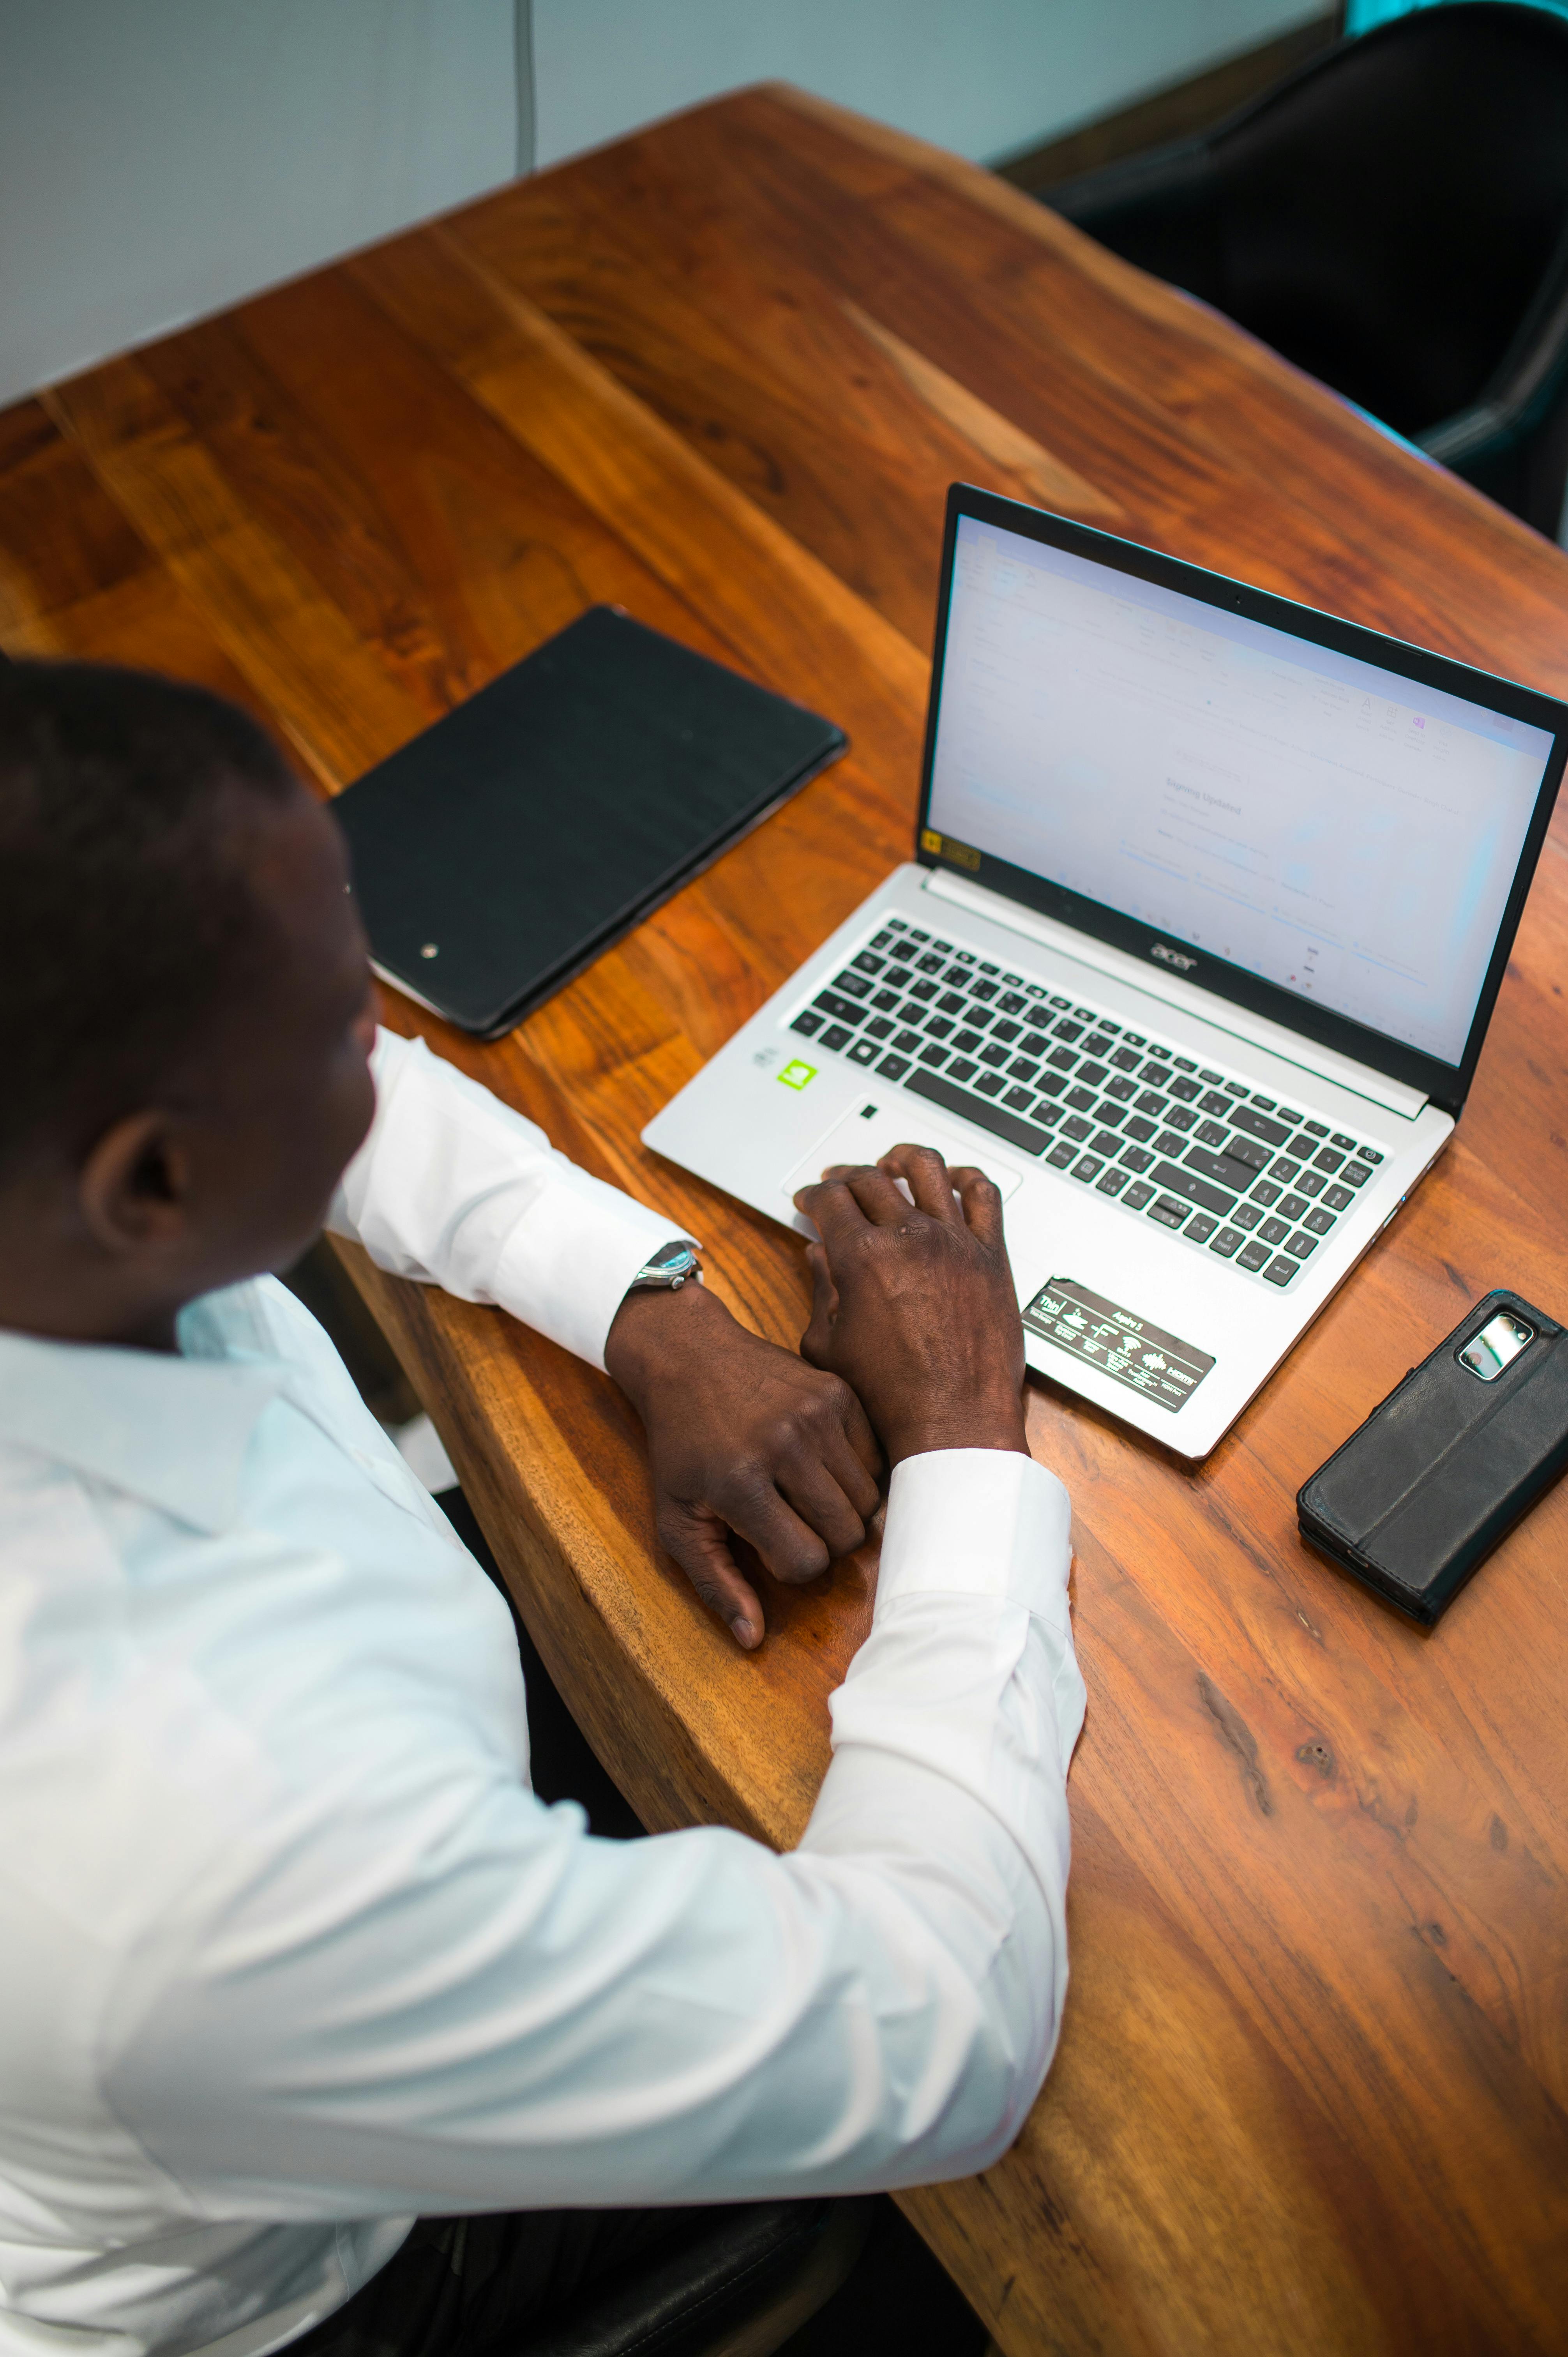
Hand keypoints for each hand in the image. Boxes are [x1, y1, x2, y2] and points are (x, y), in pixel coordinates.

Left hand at [605, 1281, 881, 1650]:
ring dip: (843, 1511)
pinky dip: (856, 1474)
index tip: (764, 1541)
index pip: (806, 1562)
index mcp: (740, 1482)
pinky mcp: (839, 1392)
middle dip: (821, 1543)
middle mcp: (784, 1445)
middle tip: (789, 1521)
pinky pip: (876, 1460)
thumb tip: (752, 1640)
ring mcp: (817, 1414)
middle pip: (845, 1536)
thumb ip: (714, 1583)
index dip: (788, 1565)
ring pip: (869, 1502)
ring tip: (805, 1495)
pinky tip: (820, 1464)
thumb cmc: (681, 1449)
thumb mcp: (677, 1521)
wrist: (689, 1357)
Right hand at [794, 1143, 1027, 1466]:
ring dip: (902, 1158)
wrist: (953, 1422)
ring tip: (892, 1163)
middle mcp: (911, 1238)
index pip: (831, 1198)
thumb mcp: (829, 1346)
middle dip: (846, 1176)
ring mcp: (956, 1242)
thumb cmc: (893, 1396)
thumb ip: (820, 1291)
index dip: (814, 1194)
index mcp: (864, 1257)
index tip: (811, 1200)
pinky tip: (953, 1181)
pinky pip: (985, 1196)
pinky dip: (967, 1178)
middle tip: (839, 1185)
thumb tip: (818, 1255)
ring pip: (929, 1169)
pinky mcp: (992, 1256)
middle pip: (871, 1178)